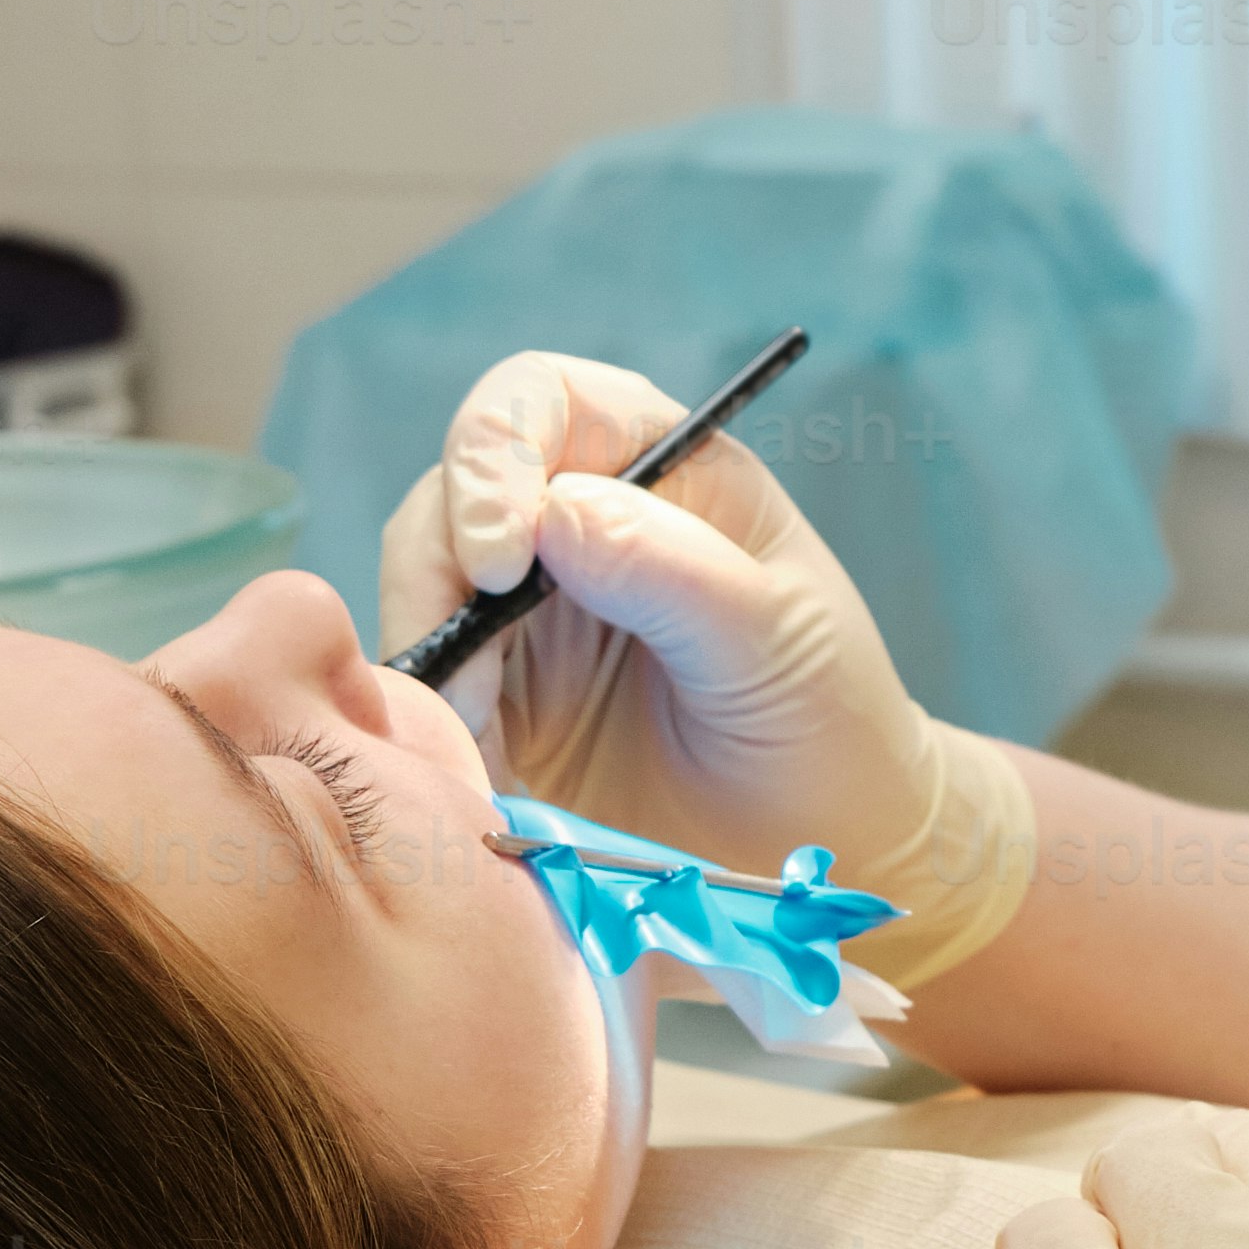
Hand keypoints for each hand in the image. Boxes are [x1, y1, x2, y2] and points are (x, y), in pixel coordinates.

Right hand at [374, 349, 1033, 984]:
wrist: (821, 850)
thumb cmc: (828, 720)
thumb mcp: (773, 635)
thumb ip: (669, 568)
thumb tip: (551, 511)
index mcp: (660, 469)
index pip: (540, 399)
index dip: (495, 452)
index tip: (503, 555)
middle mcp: (581, 522)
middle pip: (452, 491)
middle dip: (439, 569)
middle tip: (474, 674)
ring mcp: (529, 611)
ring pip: (420, 585)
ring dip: (428, 651)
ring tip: (481, 733)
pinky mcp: (500, 699)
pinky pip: (425, 683)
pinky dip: (429, 719)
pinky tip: (477, 768)